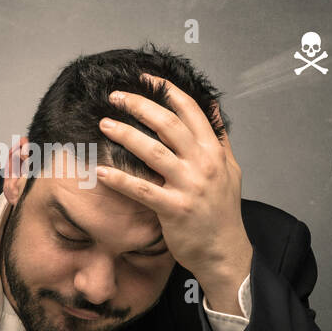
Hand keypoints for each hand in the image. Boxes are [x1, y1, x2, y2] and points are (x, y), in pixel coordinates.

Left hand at [95, 73, 251, 309]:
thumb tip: (213, 104)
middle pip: (167, 124)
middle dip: (139, 105)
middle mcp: (203, 164)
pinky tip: (101, 172)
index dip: (166, 91)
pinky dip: (120, 180)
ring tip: (104, 124)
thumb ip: (219, 136)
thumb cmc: (222, 211)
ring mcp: (189, 186)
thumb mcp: (230, 169)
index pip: (190, 111)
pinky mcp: (174, 209)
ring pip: (152, 151)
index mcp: (214, 151)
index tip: (144, 79)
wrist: (224, 251)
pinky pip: (142, 190)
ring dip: (125, 134)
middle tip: (115, 97)